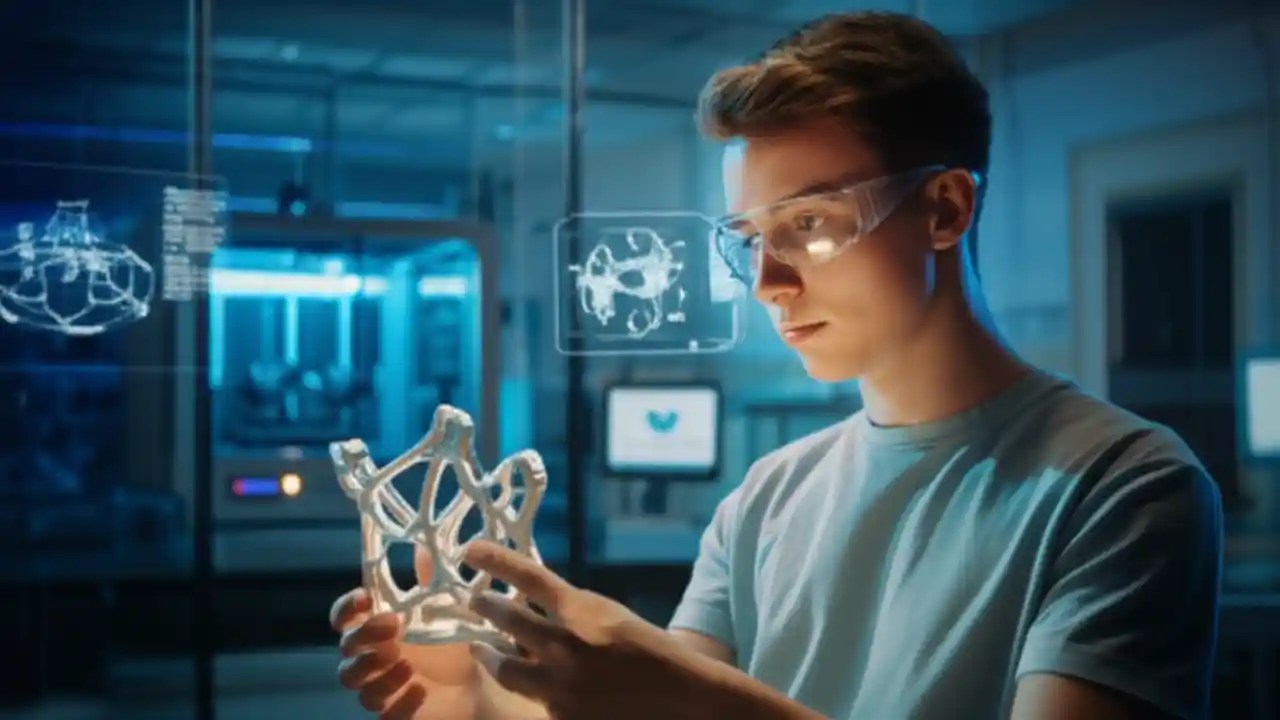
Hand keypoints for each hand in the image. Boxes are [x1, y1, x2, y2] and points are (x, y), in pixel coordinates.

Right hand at [330, 548, 547, 718]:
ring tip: (409, 666)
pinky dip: (397, 702)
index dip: (347, 607)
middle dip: (363, 636)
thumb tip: (425, 547)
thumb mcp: (451, 606)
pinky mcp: (395, 713)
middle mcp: (375, 656)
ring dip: (375, 672)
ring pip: (353, 682)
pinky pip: (380, 713)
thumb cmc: (459, 642)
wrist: (483, 685)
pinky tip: (419, 692)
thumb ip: (433, 579)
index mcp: (381, 627)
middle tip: (395, 627)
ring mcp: (381, 686)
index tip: (367, 598)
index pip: (344, 616)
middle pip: (345, 649)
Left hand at [463, 541, 735, 719]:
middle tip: (474, 600)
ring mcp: (559, 686)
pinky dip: (531, 688)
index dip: (496, 561)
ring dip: (489, 654)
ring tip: (481, 649)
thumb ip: (571, 612)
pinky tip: (535, 685)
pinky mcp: (560, 716)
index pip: (529, 577)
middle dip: (484, 607)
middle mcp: (565, 646)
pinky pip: (533, 698)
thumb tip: (526, 605)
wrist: (680, 699)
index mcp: (582, 612)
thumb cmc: (651, 651)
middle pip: (506, 619)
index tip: (471, 550)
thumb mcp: (610, 617)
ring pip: (505, 667)